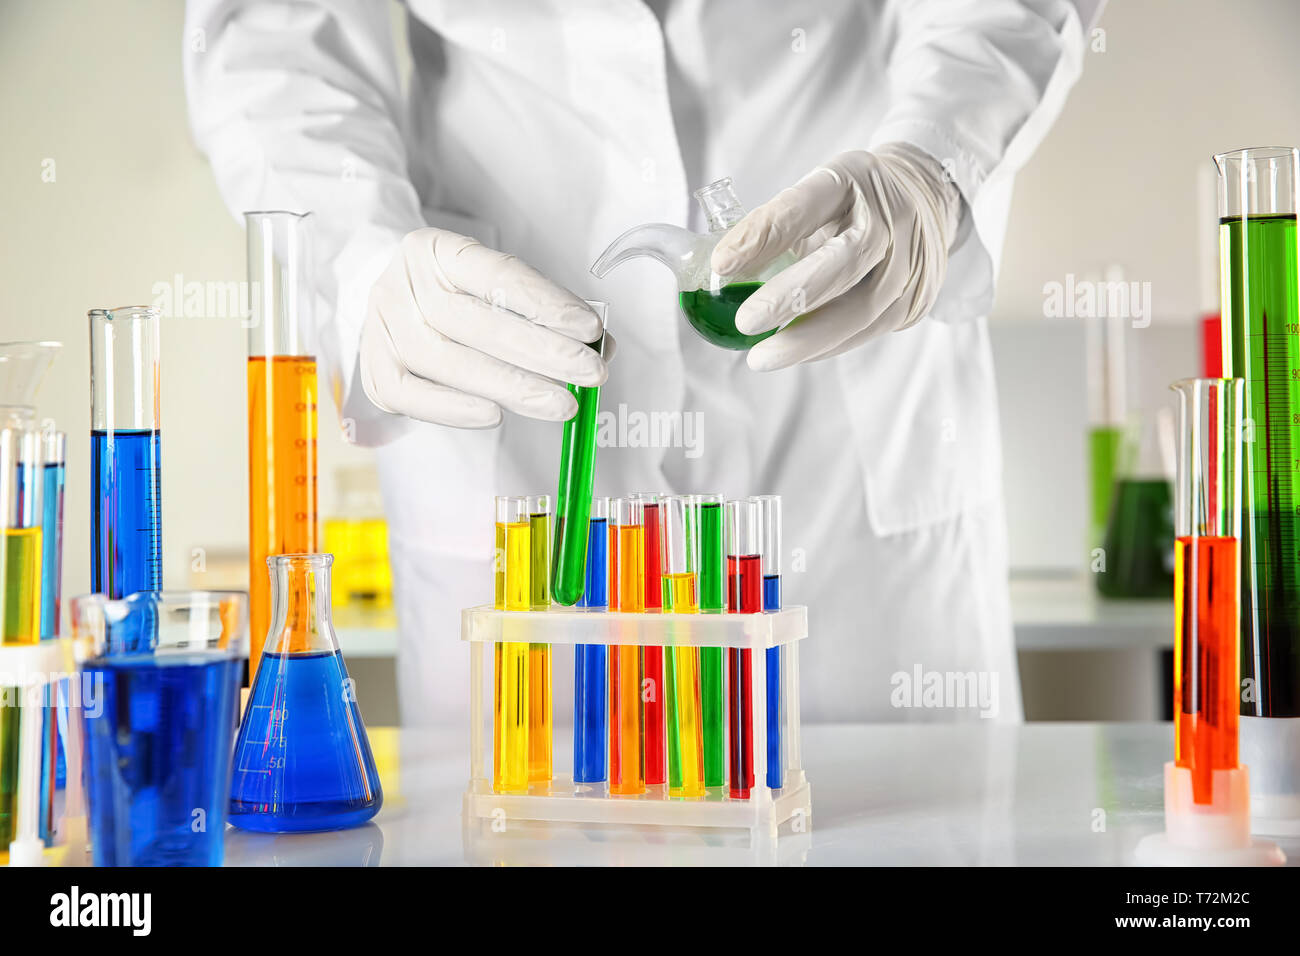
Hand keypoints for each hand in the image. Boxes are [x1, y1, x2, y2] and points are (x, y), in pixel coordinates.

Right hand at [360, 227, 611, 426]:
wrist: (393, 306)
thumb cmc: (457, 298)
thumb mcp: (495, 287)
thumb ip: (545, 312)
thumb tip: (603, 344)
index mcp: (437, 250)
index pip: (496, 273)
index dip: (545, 302)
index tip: (590, 328)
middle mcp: (403, 283)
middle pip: (473, 320)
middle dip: (541, 351)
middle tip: (590, 373)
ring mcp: (381, 327)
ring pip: (446, 360)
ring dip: (510, 386)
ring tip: (560, 403)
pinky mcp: (373, 370)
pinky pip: (412, 394)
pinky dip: (454, 409)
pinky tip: (495, 415)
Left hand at [711, 144, 960, 370]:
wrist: (925, 201)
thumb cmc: (852, 203)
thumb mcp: (814, 196)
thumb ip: (772, 227)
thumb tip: (716, 270)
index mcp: (851, 180)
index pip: (804, 205)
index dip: (763, 234)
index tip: (721, 263)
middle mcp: (889, 218)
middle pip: (844, 262)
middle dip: (791, 296)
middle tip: (746, 322)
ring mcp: (911, 262)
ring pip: (861, 308)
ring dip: (807, 338)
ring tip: (761, 357)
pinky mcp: (915, 299)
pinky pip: (868, 330)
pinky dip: (825, 345)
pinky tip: (794, 352)